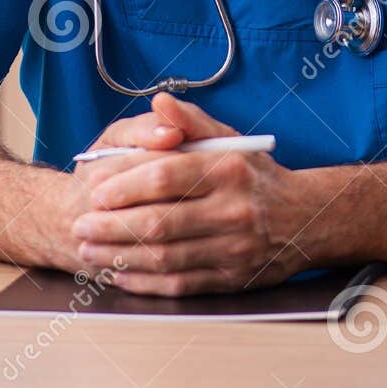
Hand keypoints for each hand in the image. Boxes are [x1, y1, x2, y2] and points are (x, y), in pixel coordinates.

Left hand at [70, 93, 308, 295]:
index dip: (125, 185)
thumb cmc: (256, 176)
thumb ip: (192, 121)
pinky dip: (143, 281)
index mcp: (228, 170)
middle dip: (112, 225)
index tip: (95, 190)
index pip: (166, 176)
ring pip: (165, 258)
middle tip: (80, 224)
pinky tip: (119, 273)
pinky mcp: (230, 279)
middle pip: (160, 222)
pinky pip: (179, 284)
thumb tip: (159, 103)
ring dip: (119, 256)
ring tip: (90, 249)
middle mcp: (233, 210)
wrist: (306, 220)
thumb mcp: (231, 140)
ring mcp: (233, 249)